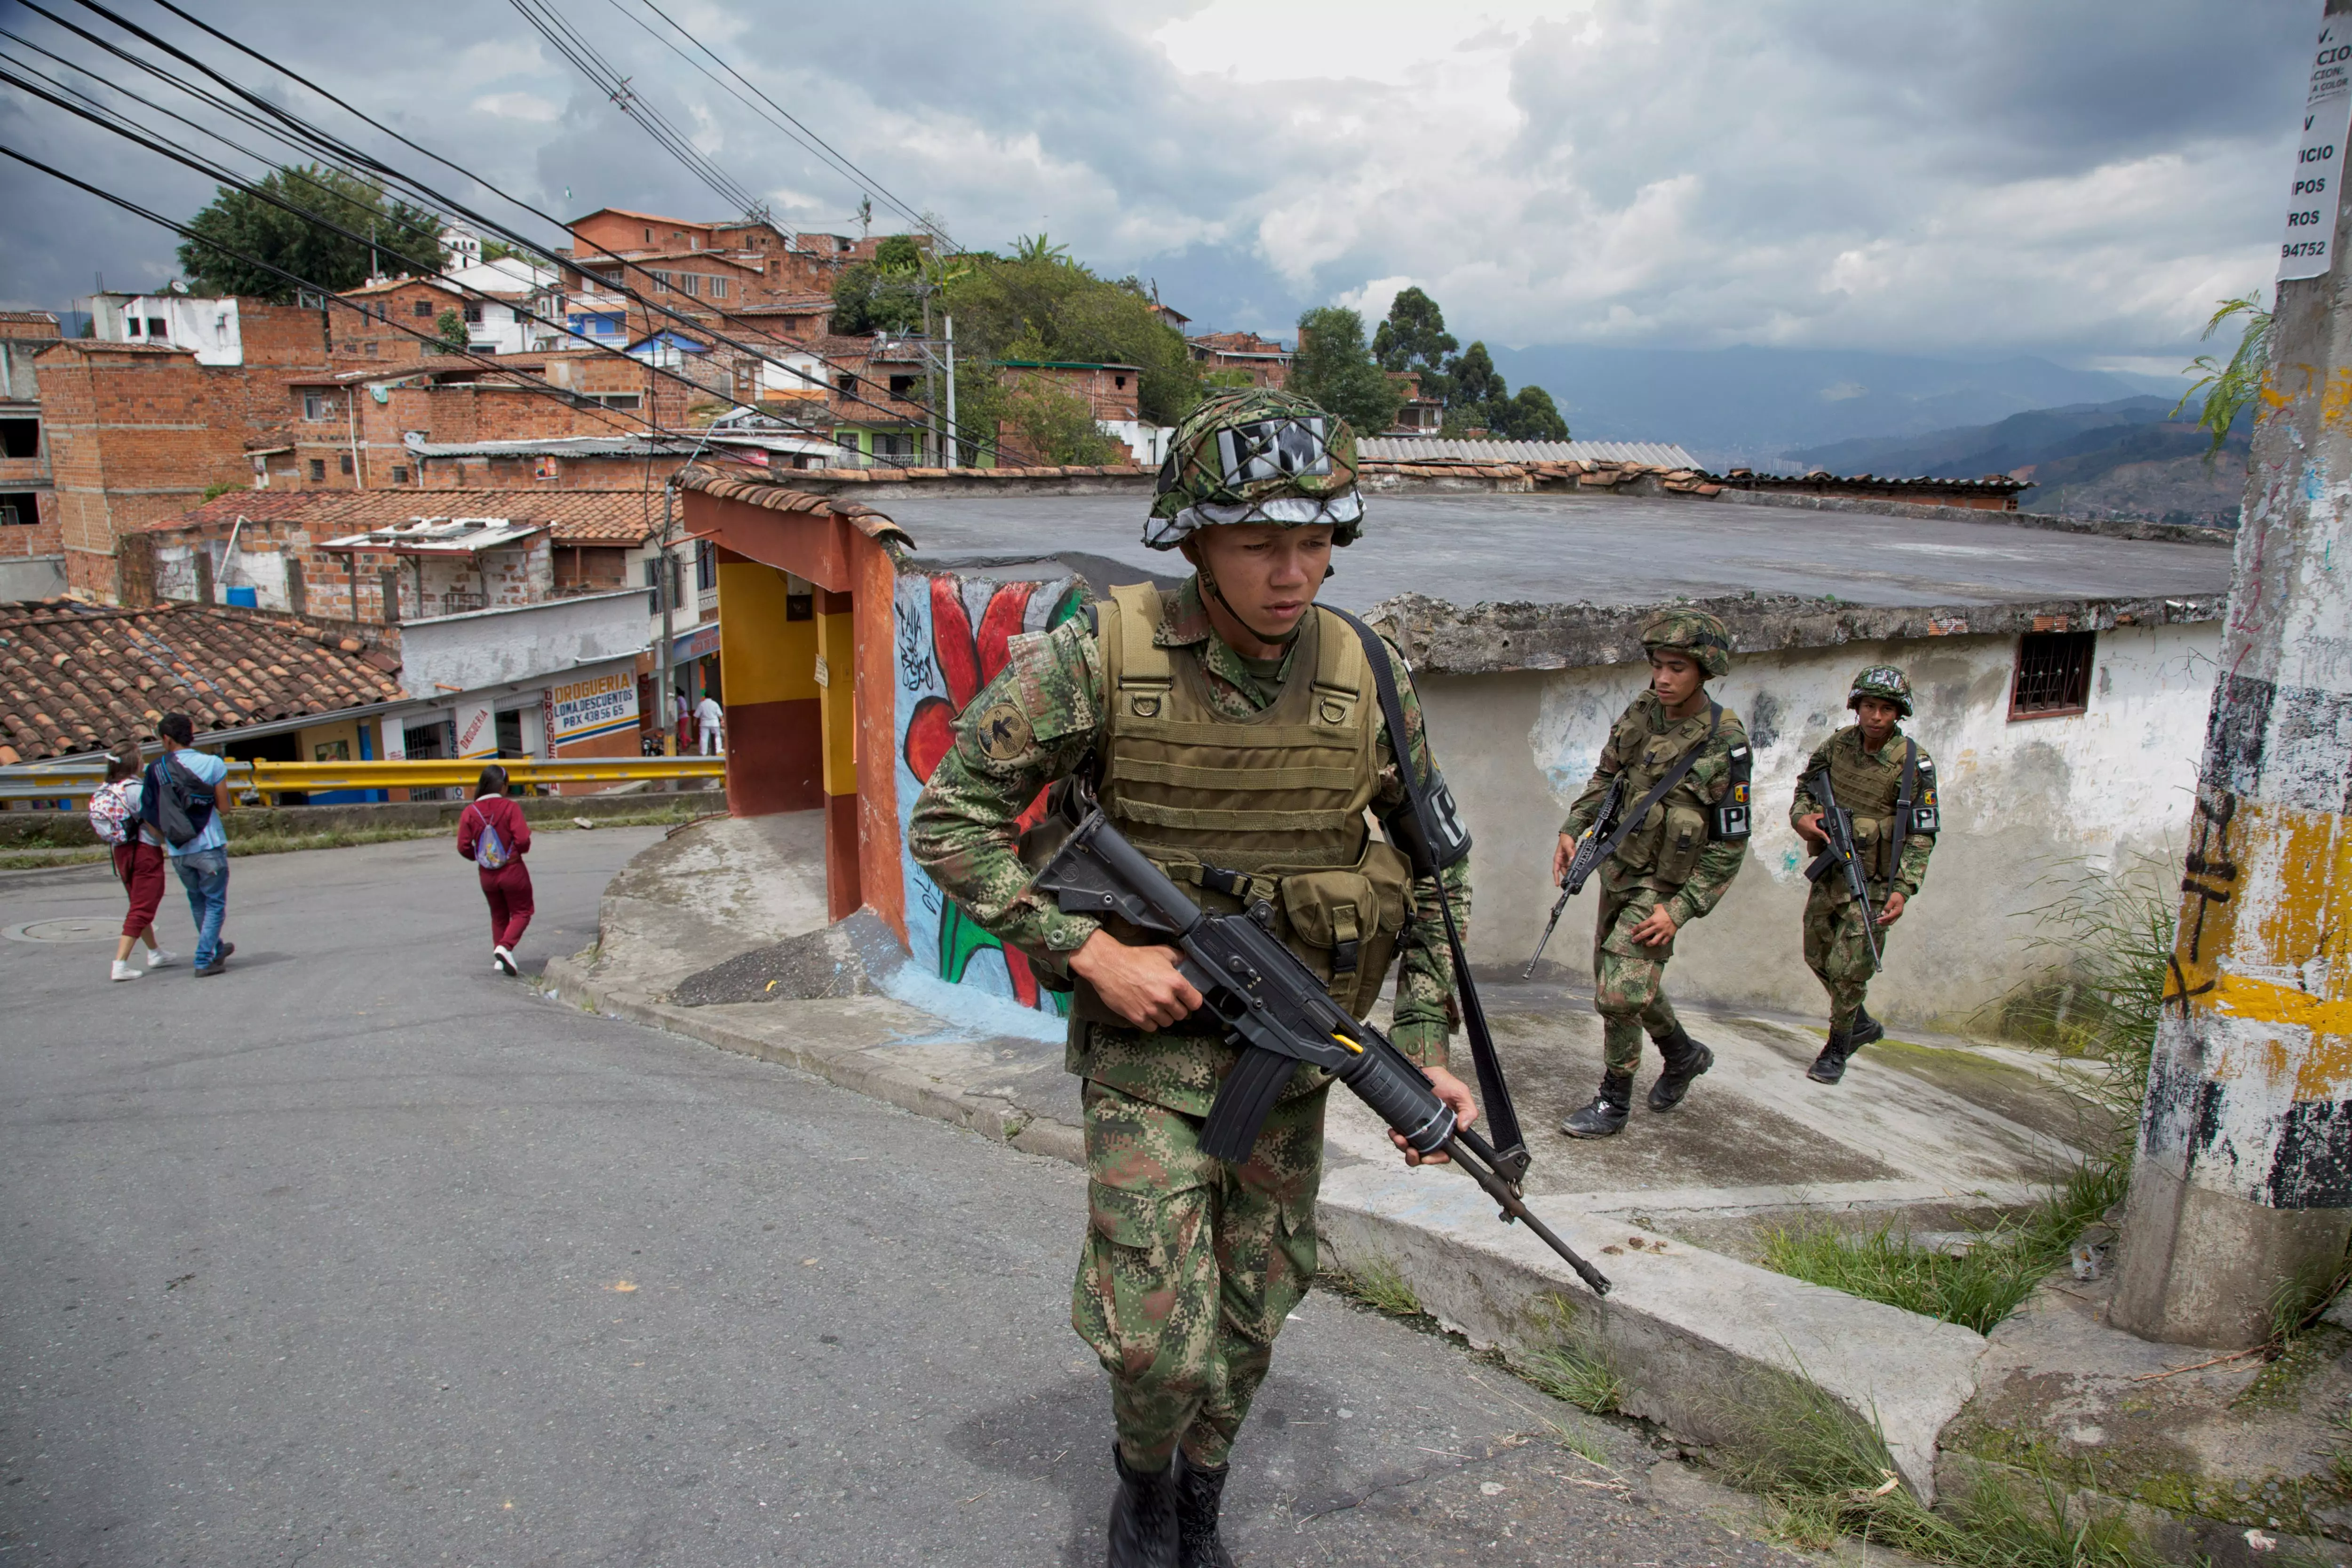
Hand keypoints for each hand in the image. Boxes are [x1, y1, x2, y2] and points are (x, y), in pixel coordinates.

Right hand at [1067, 931, 1201, 1030]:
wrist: (1108, 965)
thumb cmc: (1135, 957)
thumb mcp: (1161, 952)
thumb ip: (1178, 958)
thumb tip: (1187, 962)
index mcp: (1175, 982)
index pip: (1196, 1002)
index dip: (1192, 1001)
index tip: (1187, 999)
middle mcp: (1165, 998)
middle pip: (1182, 1015)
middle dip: (1177, 1008)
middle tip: (1170, 1001)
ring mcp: (1151, 1010)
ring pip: (1167, 1023)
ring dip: (1164, 1016)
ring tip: (1157, 1007)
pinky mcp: (1137, 1017)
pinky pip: (1152, 1027)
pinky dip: (1151, 1022)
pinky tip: (1147, 1012)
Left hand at [1393, 1064, 1477, 1165]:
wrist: (1424, 1068)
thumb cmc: (1443, 1081)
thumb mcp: (1460, 1092)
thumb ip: (1468, 1109)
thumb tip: (1464, 1127)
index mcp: (1447, 1129)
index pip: (1444, 1152)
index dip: (1436, 1159)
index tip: (1427, 1157)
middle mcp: (1431, 1131)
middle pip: (1423, 1154)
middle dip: (1414, 1157)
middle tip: (1410, 1149)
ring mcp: (1416, 1127)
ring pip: (1408, 1148)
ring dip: (1402, 1147)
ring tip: (1399, 1137)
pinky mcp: (1404, 1121)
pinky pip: (1398, 1136)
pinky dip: (1395, 1136)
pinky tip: (1393, 1130)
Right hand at [1551, 832, 1575, 883]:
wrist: (1568, 834)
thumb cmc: (1565, 840)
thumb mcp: (1568, 846)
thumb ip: (1570, 854)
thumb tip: (1572, 861)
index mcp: (1557, 859)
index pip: (1555, 870)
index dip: (1556, 877)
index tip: (1557, 884)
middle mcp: (1561, 861)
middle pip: (1563, 871)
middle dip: (1567, 876)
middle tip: (1571, 881)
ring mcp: (1565, 860)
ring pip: (1568, 868)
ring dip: (1571, 871)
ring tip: (1576, 876)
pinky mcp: (1570, 859)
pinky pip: (1572, 865)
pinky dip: (1574, 867)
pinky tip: (1578, 870)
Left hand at [1628, 904, 1678, 947]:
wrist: (1678, 913)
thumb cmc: (1667, 909)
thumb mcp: (1657, 907)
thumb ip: (1652, 909)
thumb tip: (1650, 909)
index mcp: (1652, 920)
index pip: (1641, 926)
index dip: (1635, 929)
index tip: (1631, 932)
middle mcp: (1656, 927)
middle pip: (1644, 935)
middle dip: (1637, 938)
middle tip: (1633, 941)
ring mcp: (1663, 932)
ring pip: (1654, 942)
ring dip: (1648, 944)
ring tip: (1646, 944)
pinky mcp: (1669, 935)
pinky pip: (1663, 942)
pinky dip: (1660, 943)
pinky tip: (1658, 943)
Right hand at [1794, 812, 1825, 847]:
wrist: (1796, 822)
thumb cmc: (1804, 819)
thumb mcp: (1813, 816)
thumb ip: (1820, 816)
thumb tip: (1825, 816)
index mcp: (1813, 829)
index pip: (1821, 834)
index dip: (1826, 838)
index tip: (1829, 842)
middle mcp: (1810, 835)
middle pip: (1819, 837)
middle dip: (1822, 834)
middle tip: (1822, 829)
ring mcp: (1808, 837)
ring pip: (1816, 838)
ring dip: (1818, 835)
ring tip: (1816, 830)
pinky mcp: (1805, 838)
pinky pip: (1812, 838)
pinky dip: (1814, 836)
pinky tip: (1812, 832)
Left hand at [1877, 889, 1906, 925]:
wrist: (1901, 895)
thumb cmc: (1896, 897)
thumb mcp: (1891, 900)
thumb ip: (1887, 907)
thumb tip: (1883, 914)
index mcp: (1897, 911)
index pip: (1889, 917)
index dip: (1883, 919)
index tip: (1877, 920)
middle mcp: (1898, 915)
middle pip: (1890, 922)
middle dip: (1884, 923)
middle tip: (1877, 922)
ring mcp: (1897, 915)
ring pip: (1891, 921)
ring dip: (1885, 922)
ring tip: (1879, 921)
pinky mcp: (1895, 914)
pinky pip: (1891, 919)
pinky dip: (1886, 920)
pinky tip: (1882, 919)